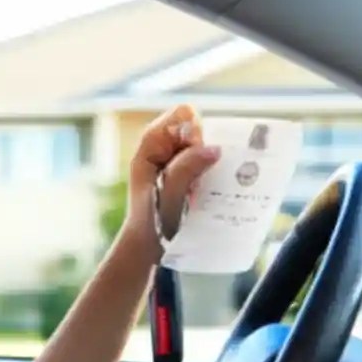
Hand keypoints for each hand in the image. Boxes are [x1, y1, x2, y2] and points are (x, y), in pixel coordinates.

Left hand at [119, 104, 221, 257]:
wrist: (147, 246)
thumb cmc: (152, 223)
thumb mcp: (169, 197)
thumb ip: (186, 170)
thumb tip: (214, 148)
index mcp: (151, 143)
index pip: (184, 115)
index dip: (197, 132)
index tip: (197, 158)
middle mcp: (163, 145)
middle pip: (199, 128)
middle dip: (209, 148)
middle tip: (205, 177)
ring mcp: (175, 157)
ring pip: (206, 144)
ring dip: (214, 162)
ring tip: (207, 188)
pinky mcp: (186, 170)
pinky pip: (207, 160)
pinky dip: (214, 172)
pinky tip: (211, 192)